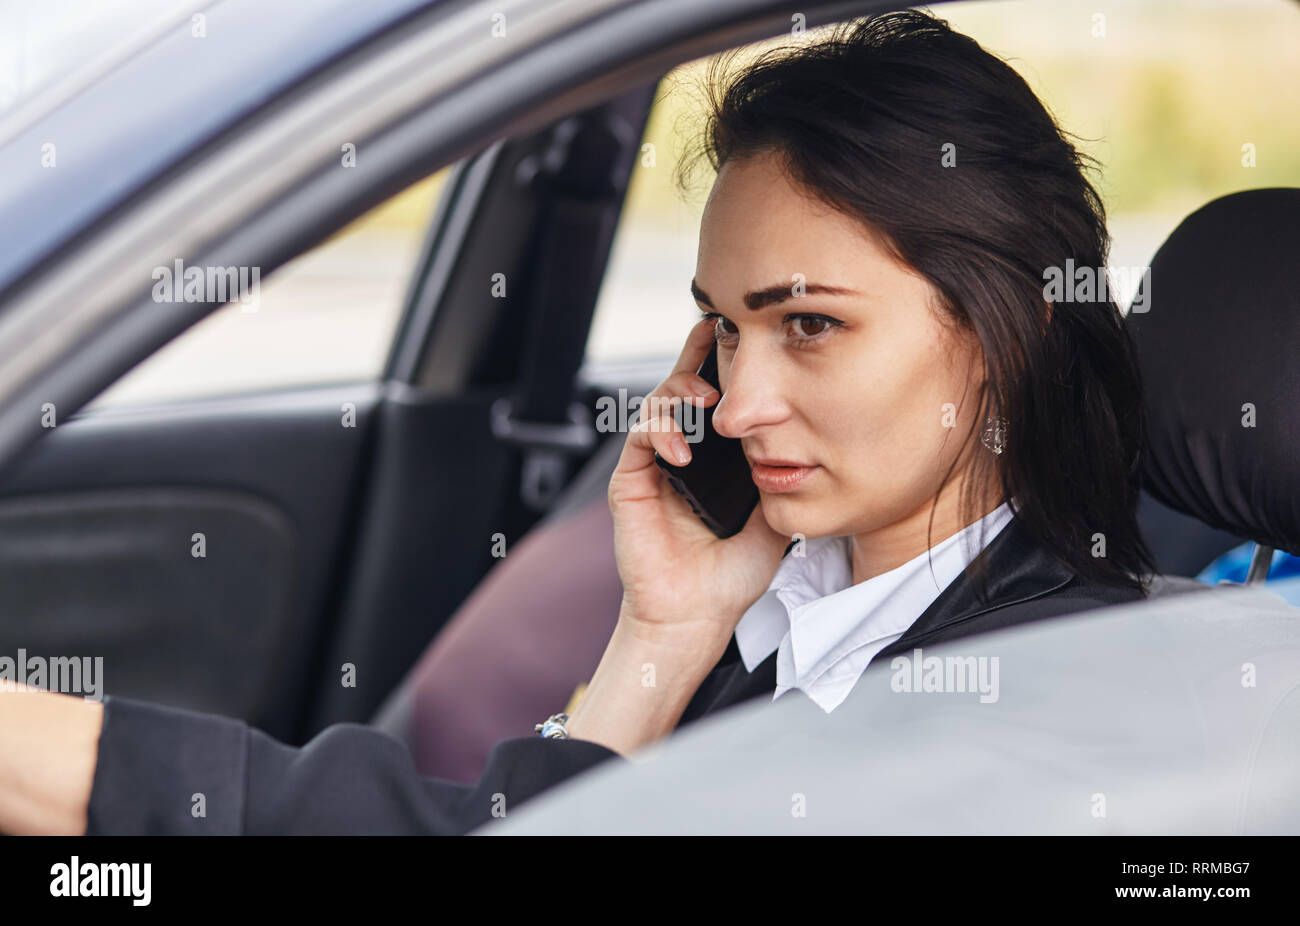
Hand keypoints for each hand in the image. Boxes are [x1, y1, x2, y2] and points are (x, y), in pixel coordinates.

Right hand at [606, 317, 789, 657]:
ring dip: (679, 391)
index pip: (713, 400)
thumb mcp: (776, 516)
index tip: (739, 336)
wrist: (697, 616)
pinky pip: (639, 438)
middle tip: (716, 341)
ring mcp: (653, 466)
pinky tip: (683, 449)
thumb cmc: (732, 576)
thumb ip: (784, 478)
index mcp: (712, 459)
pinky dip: (660, 432)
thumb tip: (815, 442)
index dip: (720, 365)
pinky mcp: (629, 482)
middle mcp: (680, 456)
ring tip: (706, 400)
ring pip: (656, 403)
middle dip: (695, 359)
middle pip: (680, 388)